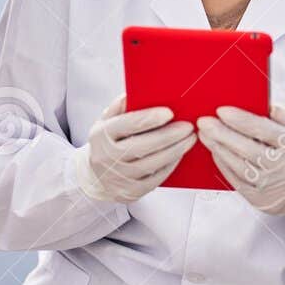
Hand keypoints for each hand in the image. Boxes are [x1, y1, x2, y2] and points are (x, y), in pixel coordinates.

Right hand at [73, 94, 196, 204]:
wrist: (95, 177)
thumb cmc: (107, 142)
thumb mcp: (106, 121)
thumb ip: (120, 106)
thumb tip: (136, 93)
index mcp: (101, 135)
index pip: (127, 125)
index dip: (149, 118)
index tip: (169, 112)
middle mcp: (107, 157)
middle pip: (143, 146)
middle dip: (169, 135)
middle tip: (188, 126)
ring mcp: (119, 177)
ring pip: (152, 164)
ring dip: (175, 150)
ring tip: (190, 138)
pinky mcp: (131, 192)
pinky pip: (156, 178)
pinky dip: (171, 165)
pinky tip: (180, 154)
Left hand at [196, 105, 284, 218]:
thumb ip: (284, 117)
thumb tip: (268, 104)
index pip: (264, 130)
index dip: (241, 120)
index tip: (222, 111)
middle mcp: (283, 167)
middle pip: (247, 148)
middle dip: (222, 133)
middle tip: (204, 122)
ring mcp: (271, 186)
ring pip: (239, 165)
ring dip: (219, 148)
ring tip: (205, 135)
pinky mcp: (261, 199)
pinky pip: (237, 181)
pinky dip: (224, 166)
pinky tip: (216, 153)